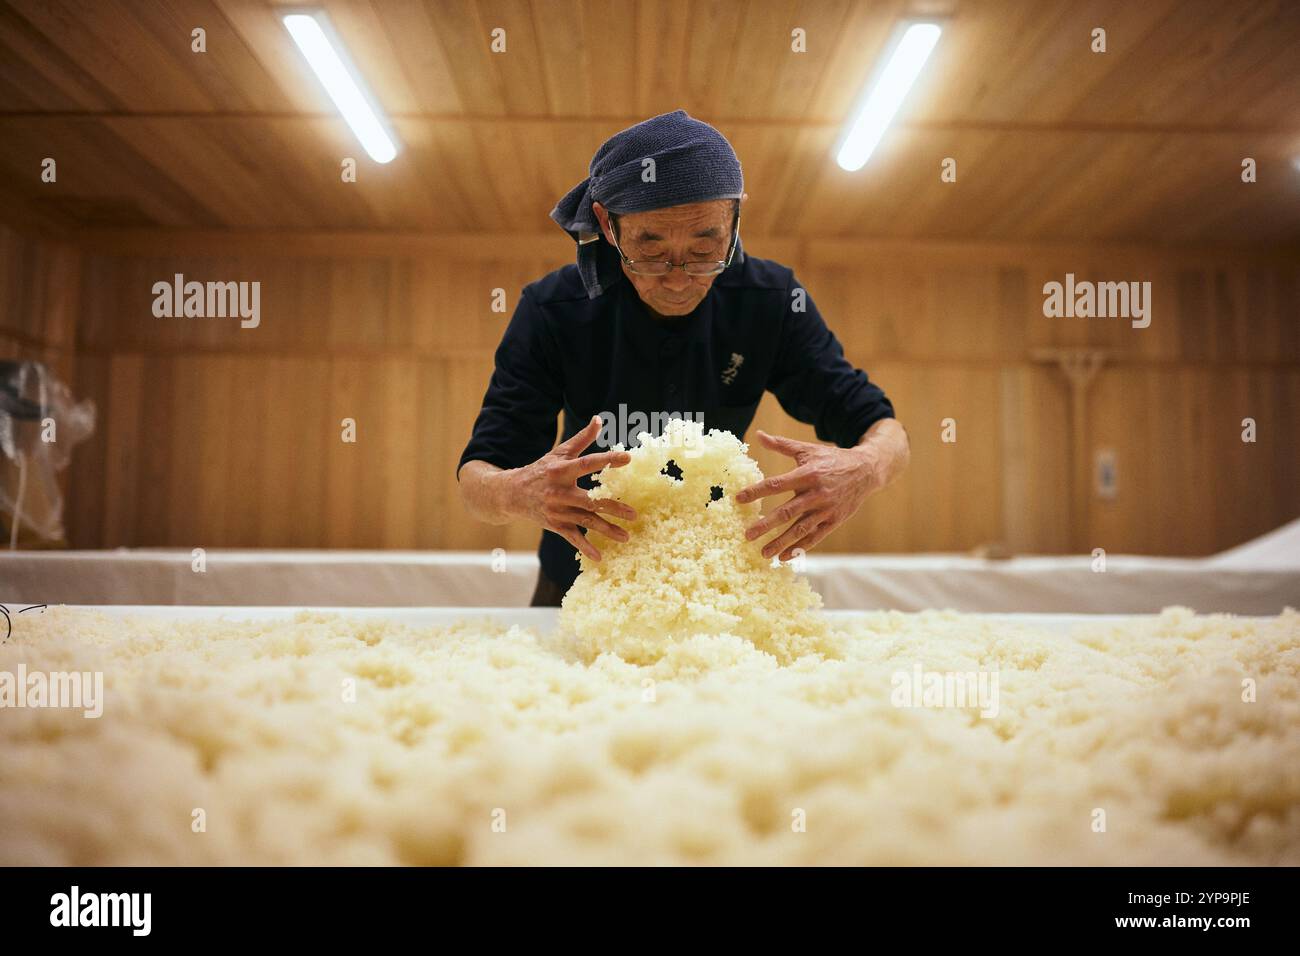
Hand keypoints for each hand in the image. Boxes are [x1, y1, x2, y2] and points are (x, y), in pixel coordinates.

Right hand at [505, 415, 637, 560]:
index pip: (587, 463)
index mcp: (561, 471)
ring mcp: (557, 511)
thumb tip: (599, 419)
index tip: (627, 458)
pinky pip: (572, 538)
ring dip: (606, 530)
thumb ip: (581, 439)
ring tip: (627, 536)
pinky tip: (600, 557)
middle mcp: (559, 492)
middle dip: (612, 507)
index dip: (607, 460)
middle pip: (590, 500)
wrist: (511, 494)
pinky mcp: (555, 525)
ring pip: (586, 522)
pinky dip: (585, 548)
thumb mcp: (558, 453)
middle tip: (634, 514)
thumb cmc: (540, 471)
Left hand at [735, 430, 883, 561]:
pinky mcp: (834, 521)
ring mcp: (826, 509)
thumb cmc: (832, 459)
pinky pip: (815, 537)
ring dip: (781, 542)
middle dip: (766, 525)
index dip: (757, 491)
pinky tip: (783, 557)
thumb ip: (781, 445)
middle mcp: (816, 494)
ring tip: (764, 553)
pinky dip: (800, 548)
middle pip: (787, 512)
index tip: (739, 499)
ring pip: (800, 529)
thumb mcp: (808, 450)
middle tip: (747, 535)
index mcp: (808, 474)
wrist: (866, 470)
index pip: (777, 484)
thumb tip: (758, 436)